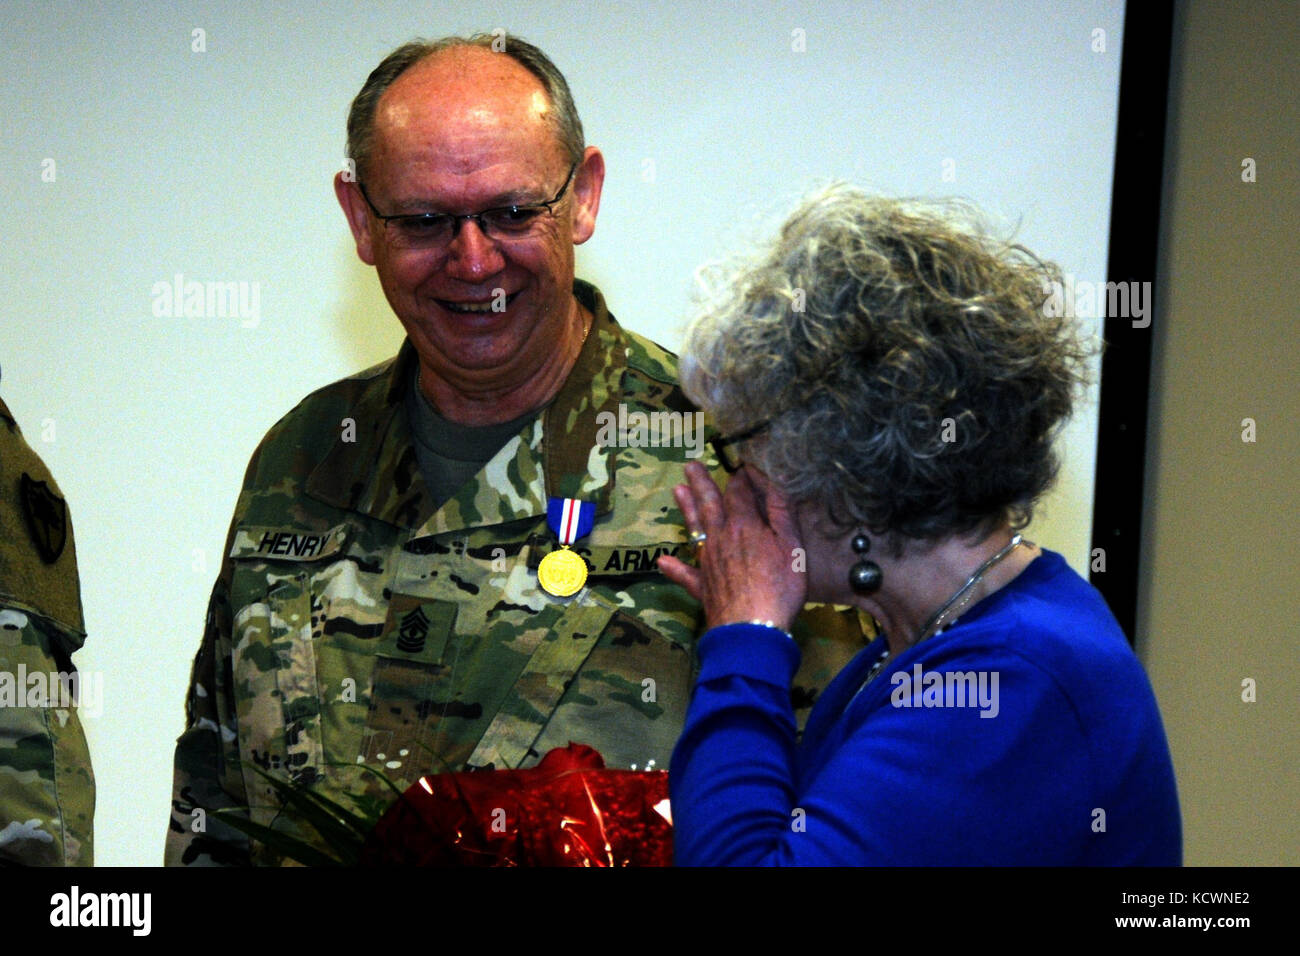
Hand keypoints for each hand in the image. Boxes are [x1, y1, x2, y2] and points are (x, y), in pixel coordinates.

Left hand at [657, 462, 806, 632]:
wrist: (752, 628)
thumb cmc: (780, 587)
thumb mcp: (792, 546)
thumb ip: (781, 513)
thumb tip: (771, 481)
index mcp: (744, 525)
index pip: (738, 492)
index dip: (739, 476)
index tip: (738, 464)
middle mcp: (720, 538)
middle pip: (709, 504)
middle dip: (702, 483)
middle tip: (690, 465)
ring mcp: (707, 562)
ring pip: (694, 529)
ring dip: (686, 509)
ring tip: (677, 490)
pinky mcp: (701, 586)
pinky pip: (684, 574)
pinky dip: (674, 567)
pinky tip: (663, 561)